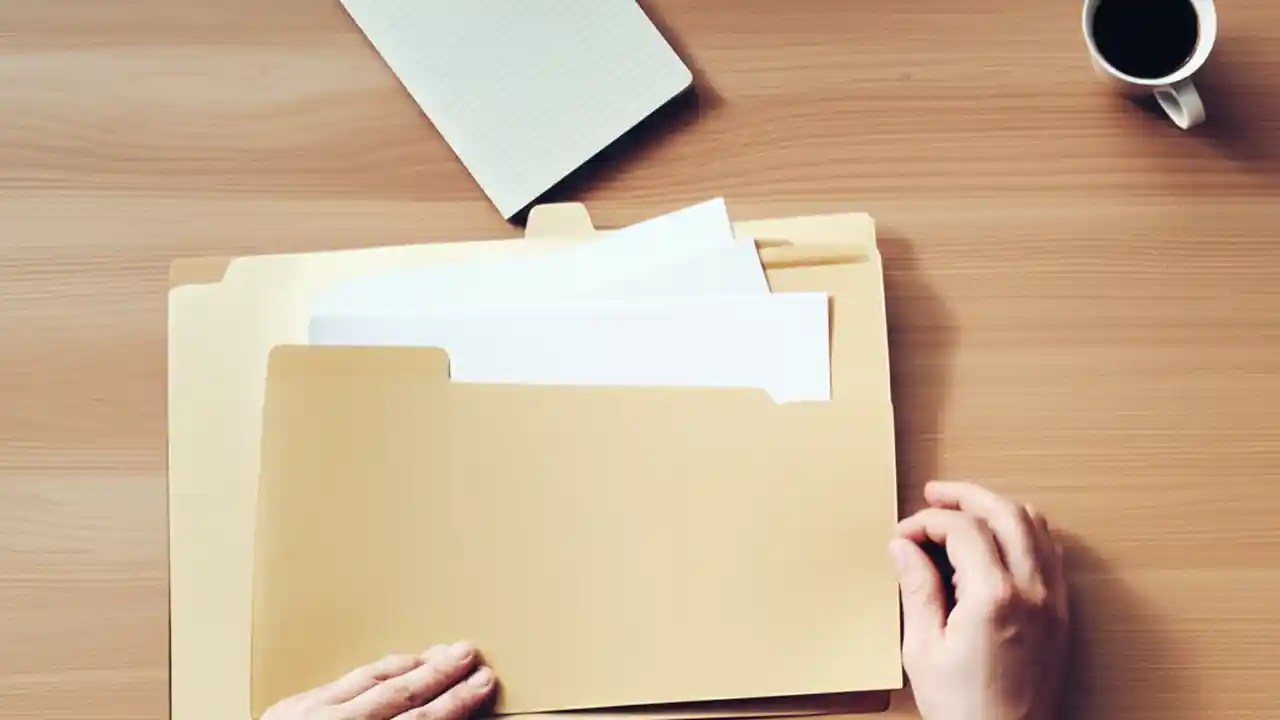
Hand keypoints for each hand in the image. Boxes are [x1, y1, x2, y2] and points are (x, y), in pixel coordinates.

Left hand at [263, 642, 496, 719]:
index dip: (455, 704)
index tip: (482, 685)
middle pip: (399, 695)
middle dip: (442, 676)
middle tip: (473, 658)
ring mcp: (305, 717)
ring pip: (370, 680)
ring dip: (413, 666)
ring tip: (443, 654)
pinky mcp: (287, 710)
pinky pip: (341, 682)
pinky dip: (375, 672)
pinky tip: (395, 664)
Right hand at [890, 482, 1068, 719]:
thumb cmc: (965, 711)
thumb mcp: (923, 650)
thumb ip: (916, 589)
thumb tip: (903, 548)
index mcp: (994, 598)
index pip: (963, 528)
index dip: (928, 521)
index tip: (905, 534)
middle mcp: (1032, 592)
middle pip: (1005, 512)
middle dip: (966, 496)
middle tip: (934, 496)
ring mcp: (1054, 601)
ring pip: (1036, 525)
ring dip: (998, 508)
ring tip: (965, 512)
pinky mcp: (1063, 614)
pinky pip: (1051, 552)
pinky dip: (1024, 532)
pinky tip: (998, 541)